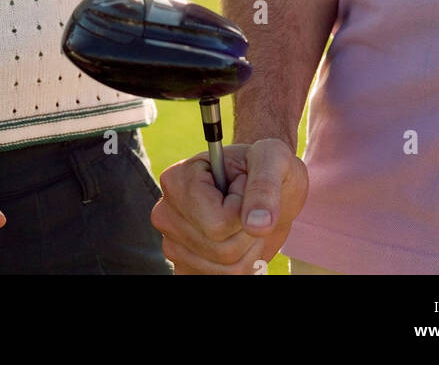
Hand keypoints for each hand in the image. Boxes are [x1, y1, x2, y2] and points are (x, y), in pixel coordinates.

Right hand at [150, 138, 307, 274]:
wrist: (264, 189)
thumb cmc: (264, 165)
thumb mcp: (271, 158)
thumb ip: (264, 185)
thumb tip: (258, 224)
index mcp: (177, 180)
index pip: (218, 223)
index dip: (243, 211)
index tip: (243, 188)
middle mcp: (166, 213)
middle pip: (222, 250)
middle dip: (248, 233)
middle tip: (247, 207)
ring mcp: (172, 243)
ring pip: (225, 269)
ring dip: (247, 250)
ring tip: (243, 223)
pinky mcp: (184, 266)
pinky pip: (219, 280)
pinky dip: (240, 267)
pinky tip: (237, 243)